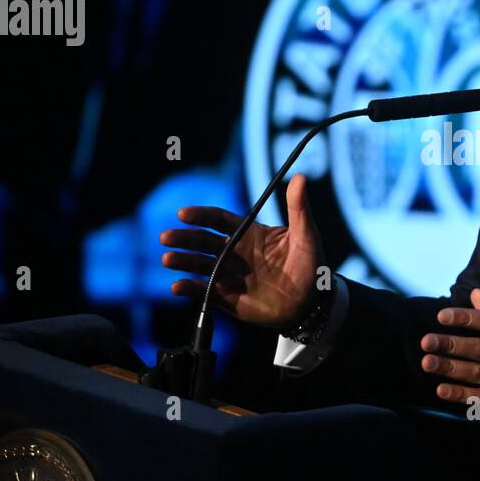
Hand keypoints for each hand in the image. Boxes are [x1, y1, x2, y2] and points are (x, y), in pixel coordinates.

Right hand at [158, 173, 324, 326]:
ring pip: (200, 265)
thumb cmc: (310, 266)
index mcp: (249, 233)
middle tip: (166, 236)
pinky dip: (190, 290)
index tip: (184, 214)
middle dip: (185, 238)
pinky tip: (178, 286)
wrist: (312, 303)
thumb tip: (300, 177)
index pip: (219, 220)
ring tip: (167, 259)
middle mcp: (234, 253)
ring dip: (183, 261)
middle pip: (203, 241)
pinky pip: (205, 293)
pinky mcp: (228, 298)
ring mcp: (229, 276)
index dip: (201, 216)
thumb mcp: (307, 236)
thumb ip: (298, 209)